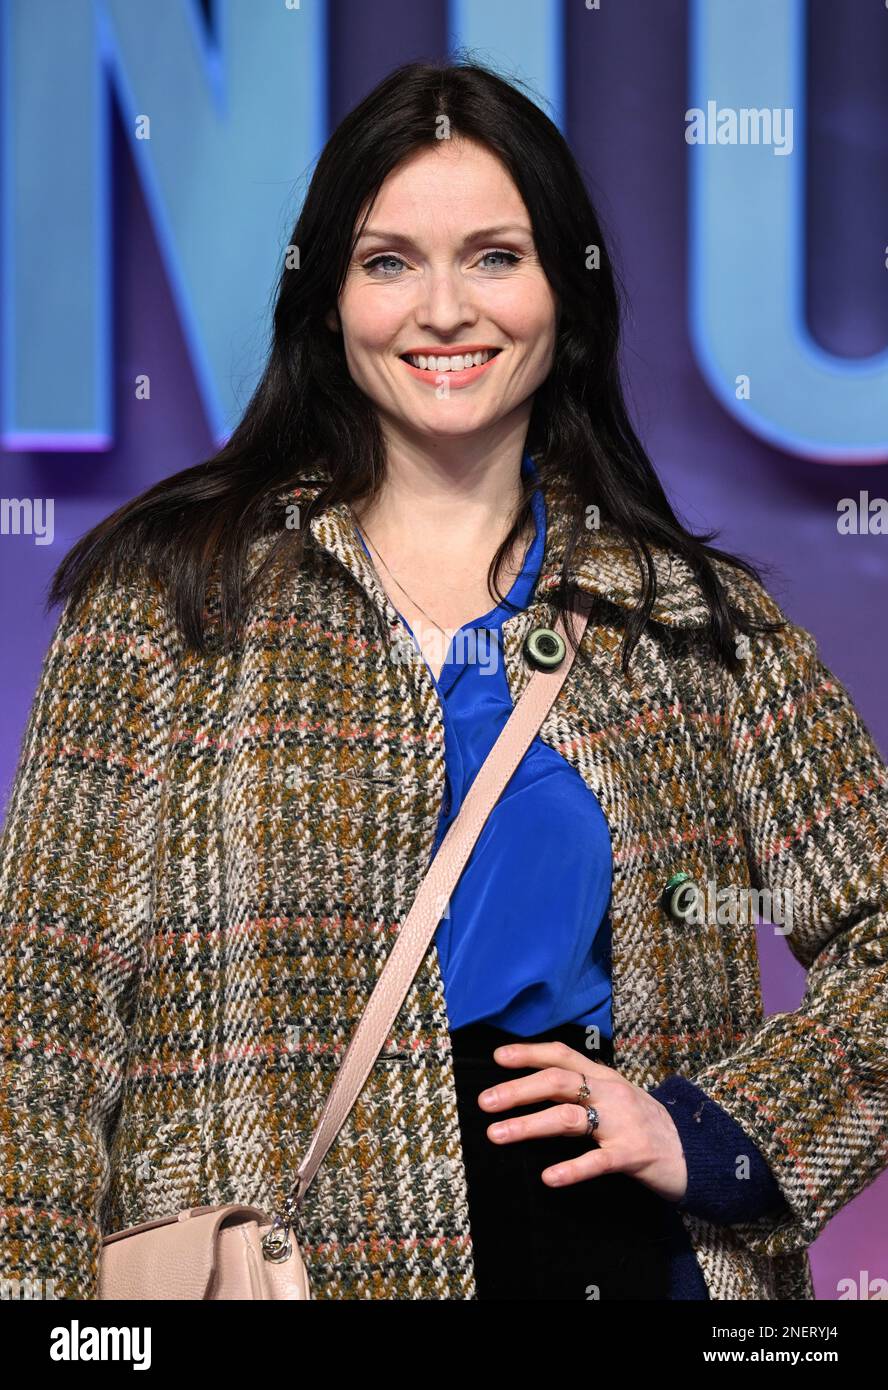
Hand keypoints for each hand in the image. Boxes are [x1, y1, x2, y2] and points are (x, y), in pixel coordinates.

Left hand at [477, 1039, 688, 1202]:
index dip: (529, 1053)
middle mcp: (610, 1093)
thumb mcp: (615, 1098)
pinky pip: (597, 1161)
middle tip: (484, 1102)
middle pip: (557, 1083)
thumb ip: (582, 1091)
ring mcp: (622, 1123)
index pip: (561, 1055)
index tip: (497, 1057)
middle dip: (517, 1090)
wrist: (697, 1152)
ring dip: (529, 1125)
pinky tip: (548, 1177)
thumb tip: (533, 1090)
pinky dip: (571, 1168)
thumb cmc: (645, 1125)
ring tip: (497, 1135)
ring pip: (569, 1118)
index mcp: (603, 1077)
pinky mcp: (633, 1155)